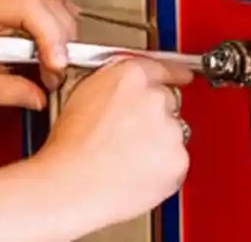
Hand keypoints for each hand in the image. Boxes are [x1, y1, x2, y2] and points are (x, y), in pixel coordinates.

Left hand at [0, 0, 78, 110]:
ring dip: (63, 45)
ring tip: (47, 71)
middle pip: (51, 11)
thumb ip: (3, 90)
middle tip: (51, 77)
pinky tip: (50, 57)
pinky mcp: (32, 1)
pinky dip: (63, 38)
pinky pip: (59, 15)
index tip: (56, 64)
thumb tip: (37, 98)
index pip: (29, 10)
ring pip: (60, 13)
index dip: (50, 36)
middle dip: (59, 48)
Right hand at [33, 58, 193, 230]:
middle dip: (154, 115)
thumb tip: (119, 93)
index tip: (181, 74)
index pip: (163, 67)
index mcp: (130, 76)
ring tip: (126, 157)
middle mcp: (154, 98)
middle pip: (167, 101)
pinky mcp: (178, 160)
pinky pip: (176, 162)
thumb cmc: (69, 147)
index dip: (173, 72)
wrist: (73, 185)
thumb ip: (111, 86)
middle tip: (129, 134)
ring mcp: (170, 129)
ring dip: (157, 143)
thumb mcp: (80, 97)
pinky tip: (136, 172)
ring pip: (172, 133)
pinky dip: (162, 168)